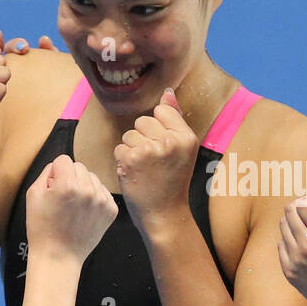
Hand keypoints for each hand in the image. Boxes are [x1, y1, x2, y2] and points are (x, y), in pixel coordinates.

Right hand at [25, 155, 116, 261]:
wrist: (59, 256)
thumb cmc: (42, 228)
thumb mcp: (33, 195)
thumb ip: (46, 173)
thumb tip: (57, 166)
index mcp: (67, 184)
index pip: (63, 160)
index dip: (55, 172)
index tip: (53, 186)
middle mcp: (87, 190)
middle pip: (80, 167)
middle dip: (70, 177)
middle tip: (63, 197)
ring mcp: (102, 200)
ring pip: (93, 178)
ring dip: (83, 186)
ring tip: (74, 205)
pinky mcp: (111, 210)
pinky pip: (103, 191)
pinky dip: (94, 197)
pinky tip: (84, 211)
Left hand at [113, 89, 198, 238]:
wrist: (164, 213)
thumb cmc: (172, 181)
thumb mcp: (183, 149)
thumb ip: (175, 118)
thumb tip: (167, 92)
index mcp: (186, 137)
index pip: (161, 111)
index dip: (158, 129)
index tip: (164, 149)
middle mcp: (170, 141)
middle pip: (142, 121)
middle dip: (143, 138)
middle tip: (154, 162)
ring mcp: (149, 150)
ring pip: (129, 134)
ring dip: (132, 150)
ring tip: (144, 168)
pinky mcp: (131, 159)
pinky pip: (119, 148)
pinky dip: (123, 161)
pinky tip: (135, 174)